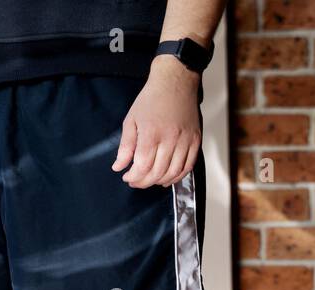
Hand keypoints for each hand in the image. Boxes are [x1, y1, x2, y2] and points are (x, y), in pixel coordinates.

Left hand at [112, 58, 201, 188]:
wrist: (175, 81)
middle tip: (136, 181)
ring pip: (173, 173)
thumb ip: (125, 146)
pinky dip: (177, 176)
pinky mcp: (195, 140)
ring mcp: (185, 140)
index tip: (127, 177)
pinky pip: (188, 166)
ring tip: (150, 179)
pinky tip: (167, 177)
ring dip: (159, 181)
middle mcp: (170, 139)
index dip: (133, 177)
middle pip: (157, 173)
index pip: (142, 166)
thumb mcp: (131, 120)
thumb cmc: (152, 99)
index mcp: (151, 133)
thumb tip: (118, 167)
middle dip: (143, 182)